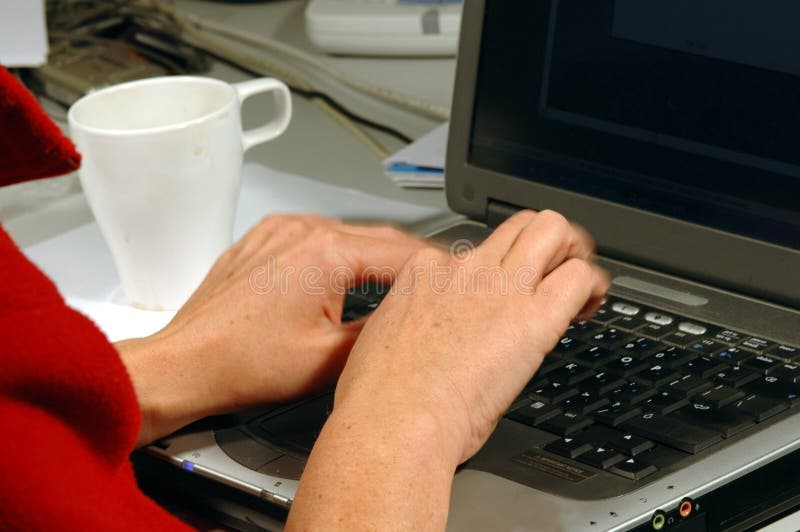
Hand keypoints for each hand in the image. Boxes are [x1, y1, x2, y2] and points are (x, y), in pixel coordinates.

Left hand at [116, 214, 425, 445]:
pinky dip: (339, 251)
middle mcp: (303, 230)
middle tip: (435, 281)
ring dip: (374, 254)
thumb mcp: (329, 359)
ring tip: (397, 280)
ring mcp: (280, 230)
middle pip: (378, 238)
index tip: (456, 280)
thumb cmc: (242, 363)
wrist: (187, 363)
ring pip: (348, 234)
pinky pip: (315, 235)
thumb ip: (380, 331)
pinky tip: (346, 272)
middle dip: (409, 260)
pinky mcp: (264, 238)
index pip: (403, 254)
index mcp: (326, 252)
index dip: (437, 270)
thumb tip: (408, 320)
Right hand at [289, 210, 608, 529]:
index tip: (497, 299)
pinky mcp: (531, 318)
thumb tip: (430, 345)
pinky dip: (593, 286)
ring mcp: (499, 287)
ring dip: (572, 251)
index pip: (469, 251)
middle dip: (544, 243)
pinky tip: (588, 308)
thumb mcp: (382, 342)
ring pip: (552, 229)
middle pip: (518, 225)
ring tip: (576, 284)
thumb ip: (412, 330)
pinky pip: (578, 277)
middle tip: (552, 273)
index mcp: (425, 273)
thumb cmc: (381, 397)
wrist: (392, 417)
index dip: (491, 272)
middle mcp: (465, 270)